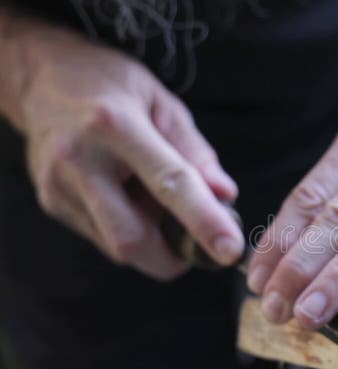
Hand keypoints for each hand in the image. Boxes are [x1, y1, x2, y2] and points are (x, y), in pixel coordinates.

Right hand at [14, 23, 242, 278]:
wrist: (44, 78)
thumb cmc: (115, 88)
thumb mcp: (164, 105)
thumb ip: (196, 152)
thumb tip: (225, 196)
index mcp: (116, 126)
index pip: (169, 185)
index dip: (203, 222)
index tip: (230, 249)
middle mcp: (81, 159)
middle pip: (132, 238)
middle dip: (171, 257)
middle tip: (195, 244)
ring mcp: (59, 185)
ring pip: (115, 245)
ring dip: (150, 241)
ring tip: (152, 201)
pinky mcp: (51, 202)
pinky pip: (101, 236)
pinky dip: (128, 230)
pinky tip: (128, 198)